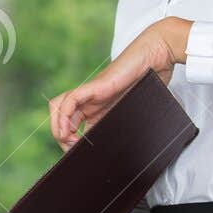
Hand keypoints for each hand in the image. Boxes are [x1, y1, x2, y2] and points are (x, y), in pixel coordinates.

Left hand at [50, 16, 191, 149]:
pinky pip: (70, 100)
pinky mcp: (95, 87)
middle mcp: (89, 100)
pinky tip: (68, 131)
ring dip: (57, 126)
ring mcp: (90, 92)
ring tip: (66, 140)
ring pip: (59, 107)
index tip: (75, 155)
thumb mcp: (131, 110)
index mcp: (95, 107)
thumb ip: (120, 125)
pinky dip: (63, 116)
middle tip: (70, 150)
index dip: (68, 140)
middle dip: (60, 136)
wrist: (156, 57)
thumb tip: (118, 150)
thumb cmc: (149, 81)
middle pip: (60, 116)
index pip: (71, 124)